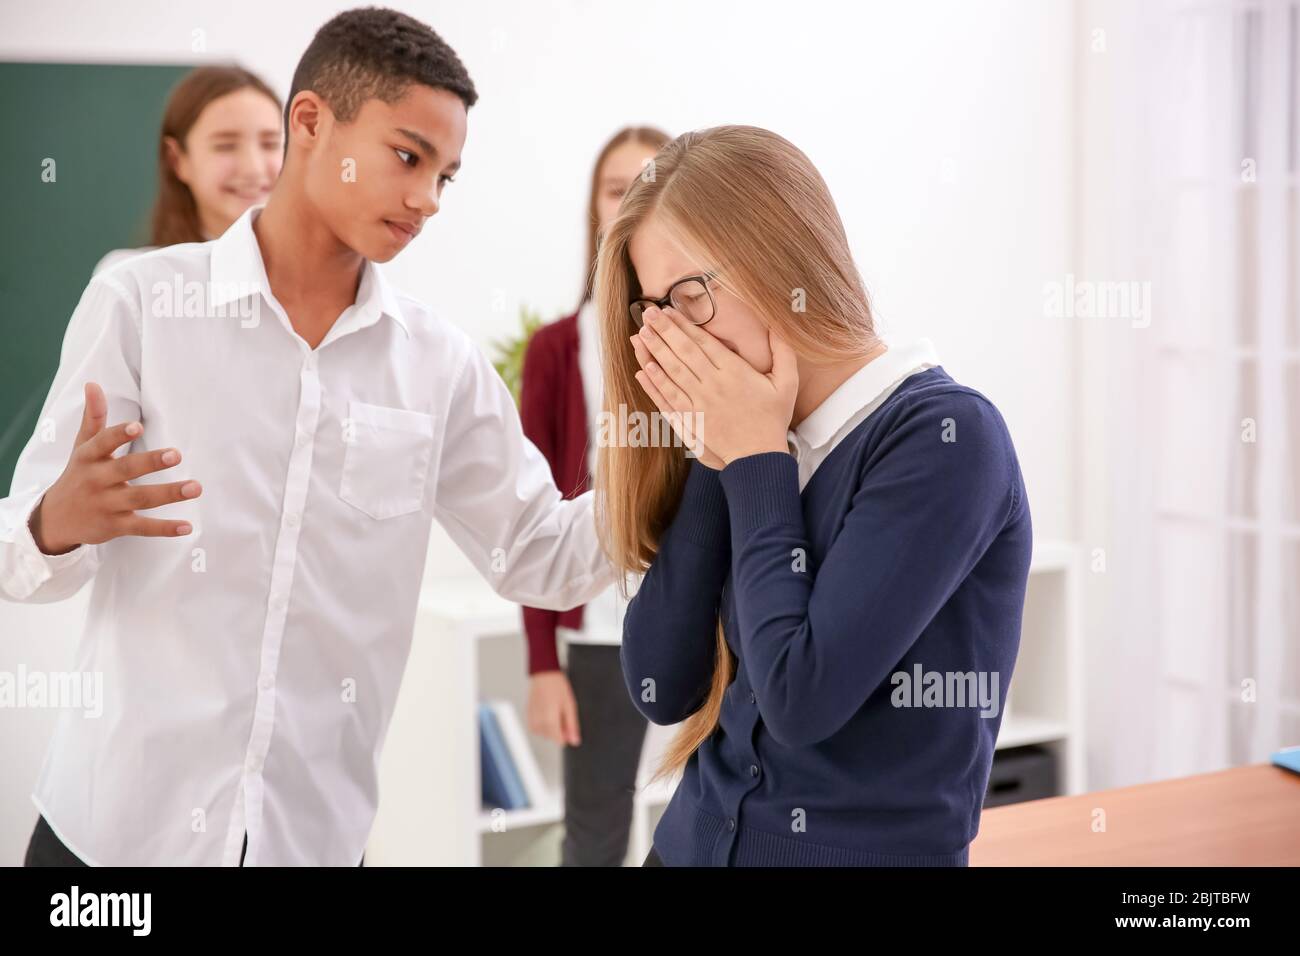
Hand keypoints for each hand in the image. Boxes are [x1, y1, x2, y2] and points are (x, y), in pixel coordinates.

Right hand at [29, 381, 202, 555]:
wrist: (55, 520)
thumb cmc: (78, 475)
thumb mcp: (81, 447)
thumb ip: (93, 418)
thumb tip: (93, 384)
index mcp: (89, 458)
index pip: (103, 443)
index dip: (119, 434)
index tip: (138, 426)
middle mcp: (97, 480)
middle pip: (126, 469)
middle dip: (151, 462)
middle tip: (177, 454)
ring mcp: (107, 505)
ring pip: (140, 499)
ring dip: (169, 493)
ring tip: (196, 487)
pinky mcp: (115, 526)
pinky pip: (142, 527)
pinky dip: (164, 528)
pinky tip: (187, 526)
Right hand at [527, 670, 580, 745]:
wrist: (544, 674)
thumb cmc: (558, 687)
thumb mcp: (570, 706)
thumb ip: (572, 726)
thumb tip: (575, 741)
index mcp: (549, 721)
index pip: (559, 741)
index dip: (567, 733)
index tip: (568, 723)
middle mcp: (538, 723)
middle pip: (552, 737)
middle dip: (558, 728)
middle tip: (561, 711)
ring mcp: (531, 720)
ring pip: (544, 733)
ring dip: (550, 726)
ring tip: (553, 709)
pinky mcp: (528, 716)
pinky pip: (536, 727)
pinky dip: (542, 722)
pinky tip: (546, 711)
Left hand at [630, 305, 797, 465]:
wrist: (759, 457)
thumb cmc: (774, 417)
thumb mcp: (788, 382)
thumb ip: (782, 351)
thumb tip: (776, 324)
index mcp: (735, 372)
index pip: (703, 342)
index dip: (683, 325)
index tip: (668, 310)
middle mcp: (714, 385)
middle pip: (684, 352)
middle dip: (663, 331)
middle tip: (646, 314)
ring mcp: (700, 404)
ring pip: (672, 373)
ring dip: (654, 352)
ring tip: (639, 335)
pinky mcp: (692, 420)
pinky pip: (669, 398)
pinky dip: (655, 384)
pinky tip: (643, 370)